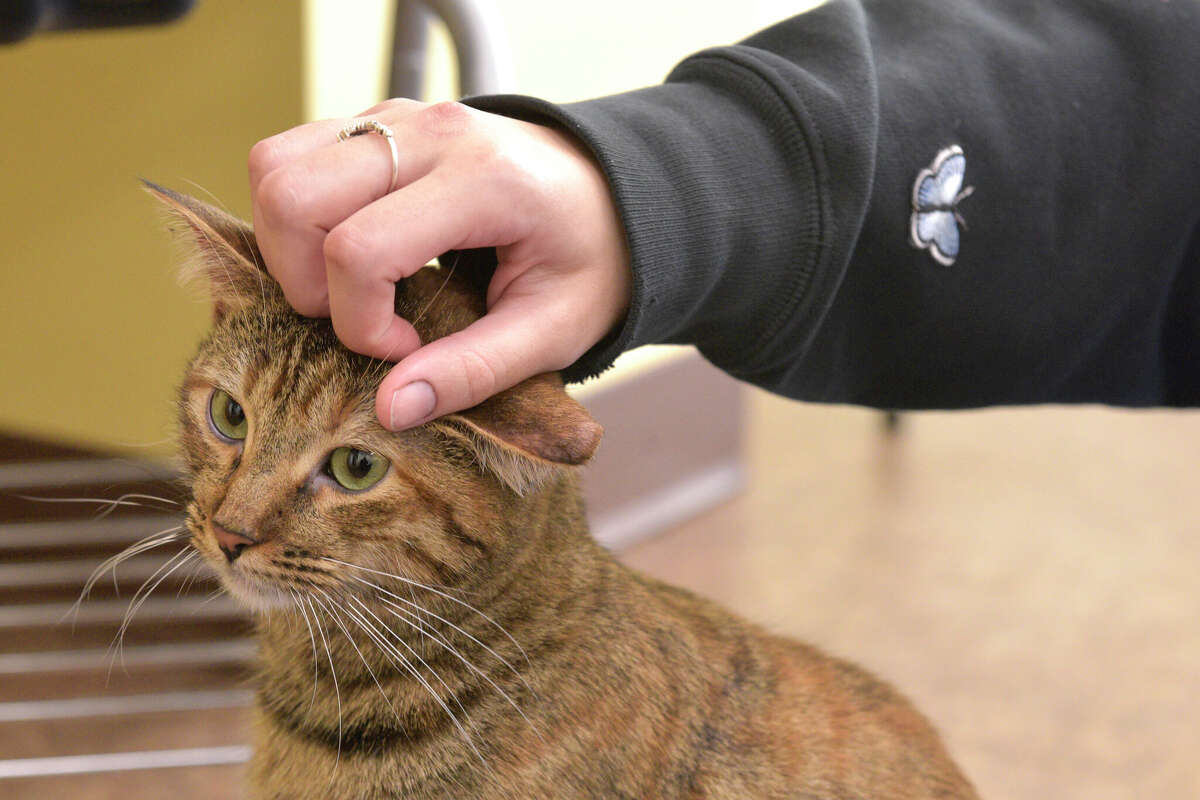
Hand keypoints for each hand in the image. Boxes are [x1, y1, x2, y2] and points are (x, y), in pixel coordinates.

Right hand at [248, 98, 630, 429]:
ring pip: (275, 167)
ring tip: (352, 287)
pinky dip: (297, 214)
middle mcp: (430, 133)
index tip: (406, 349)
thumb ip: (474, 371)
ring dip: (290, 245)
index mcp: (483, 181)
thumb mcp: (554, 332)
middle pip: (293, 197)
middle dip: (303, 282)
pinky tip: (352, 252)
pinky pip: (291, 156)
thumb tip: (390, 408)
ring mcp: (397, 118)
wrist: (615, 196)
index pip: (359, 249)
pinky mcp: (378, 122)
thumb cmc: (591, 262)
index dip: (361, 321)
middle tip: (363, 319)